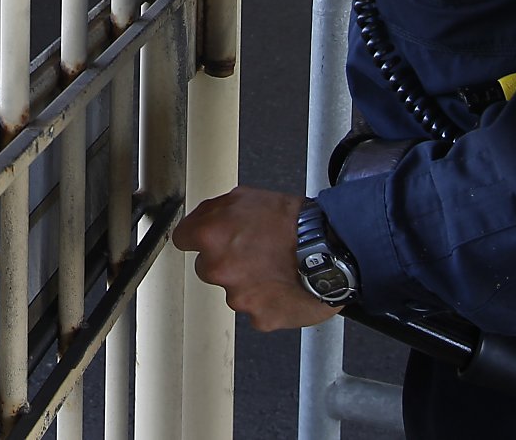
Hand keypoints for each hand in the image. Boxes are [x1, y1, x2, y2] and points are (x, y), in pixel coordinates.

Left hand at [172, 187, 339, 332]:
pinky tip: (284, 286)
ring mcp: (238, 297)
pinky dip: (267, 301)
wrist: (332, 250)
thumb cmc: (294, 223)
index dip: (196, 237)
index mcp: (211, 236)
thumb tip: (200, 218)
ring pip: (234, 290)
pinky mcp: (259, 318)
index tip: (204, 239)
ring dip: (248, 281)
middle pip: (207, 267)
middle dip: (225, 260)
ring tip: (276, 267)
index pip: (183, 239)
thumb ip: (214, 209)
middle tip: (254, 251)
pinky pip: (256, 310)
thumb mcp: (247, 197)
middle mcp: (219, 269)